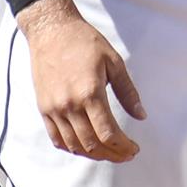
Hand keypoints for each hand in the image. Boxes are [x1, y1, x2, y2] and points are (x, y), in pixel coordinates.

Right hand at [17, 0, 147, 161]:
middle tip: (127, 154)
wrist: (51, 31)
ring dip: (94, 155)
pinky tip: (86, 147)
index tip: (135, 149)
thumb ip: (128, 91)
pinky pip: (57, 139)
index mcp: (90, 92)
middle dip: (112, 154)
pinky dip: (73, 148)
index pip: (108, 133)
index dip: (123, 146)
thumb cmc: (86, 42)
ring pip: (74, 145)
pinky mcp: (43, 109)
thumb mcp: (114, 61)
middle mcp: (69, 105)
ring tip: (110, 153)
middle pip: (92, 144)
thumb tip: (142, 116)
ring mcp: (53, 109)